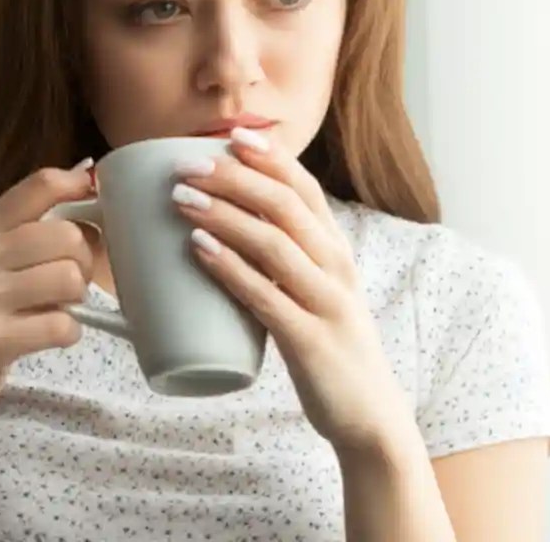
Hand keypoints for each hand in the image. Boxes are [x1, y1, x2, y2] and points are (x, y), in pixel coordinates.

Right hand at [0, 162, 96, 435]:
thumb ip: (28, 229)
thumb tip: (87, 180)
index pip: (39, 186)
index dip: (80, 185)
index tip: (97, 196)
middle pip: (67, 235)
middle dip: (84, 262)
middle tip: (71, 284)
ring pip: (69, 278)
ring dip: (76, 300)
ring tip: (58, 310)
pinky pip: (61, 326)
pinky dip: (68, 334)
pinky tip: (51, 337)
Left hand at [170, 130, 412, 452]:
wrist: (368, 414)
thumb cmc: (327, 344)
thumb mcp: (312, 291)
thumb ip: (281, 260)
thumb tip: (222, 229)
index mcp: (335, 251)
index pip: (305, 190)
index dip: (268, 159)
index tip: (229, 135)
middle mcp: (336, 268)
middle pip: (286, 206)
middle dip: (235, 178)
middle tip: (187, 163)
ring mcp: (325, 303)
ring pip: (274, 244)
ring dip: (224, 215)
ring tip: (181, 198)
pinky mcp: (309, 341)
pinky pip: (266, 296)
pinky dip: (230, 268)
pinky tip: (199, 250)